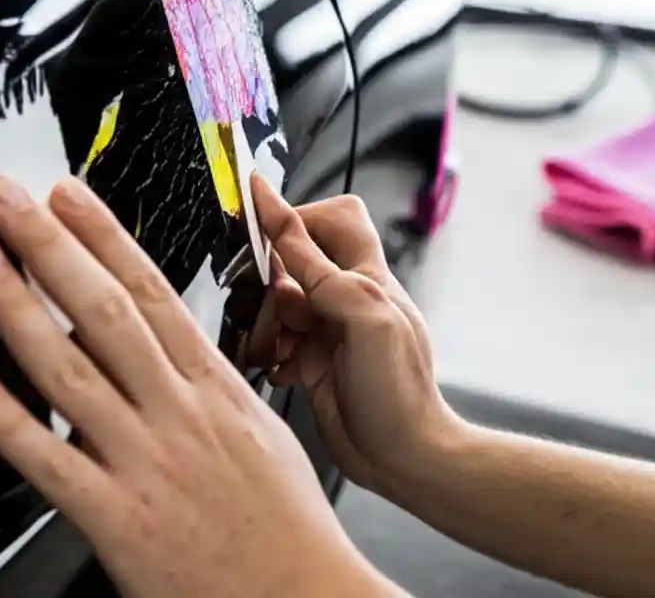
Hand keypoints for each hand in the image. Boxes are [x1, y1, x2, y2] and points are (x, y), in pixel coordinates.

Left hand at [0, 176, 395, 597]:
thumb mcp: (260, 433)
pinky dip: (6, 419)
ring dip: (17, 307)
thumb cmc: (285, 525)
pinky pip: (50, 461)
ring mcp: (147, 464)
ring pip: (70, 371)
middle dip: (50, 245)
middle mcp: (180, 415)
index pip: (154, 292)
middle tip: (5, 197)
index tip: (67, 194)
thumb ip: (208, 386)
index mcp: (217, 390)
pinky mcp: (119, 521)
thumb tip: (170, 345)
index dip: (104, 236)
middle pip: (107, 311)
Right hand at [249, 177, 456, 492]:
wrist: (403, 460)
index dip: (290, 211)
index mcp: (367, 278)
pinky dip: (267, 352)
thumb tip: (287, 225)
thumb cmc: (401, 396)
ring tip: (274, 351)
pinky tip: (280, 371)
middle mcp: (346, 298)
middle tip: (276, 315)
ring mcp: (328, 330)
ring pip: (276, 303)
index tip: (251, 193)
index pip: (328, 220)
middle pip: (290, 263)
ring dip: (264, 324)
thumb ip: (324, 272)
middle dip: (270, 285)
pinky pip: (273, 341)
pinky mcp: (312, 361)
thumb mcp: (366, 321)